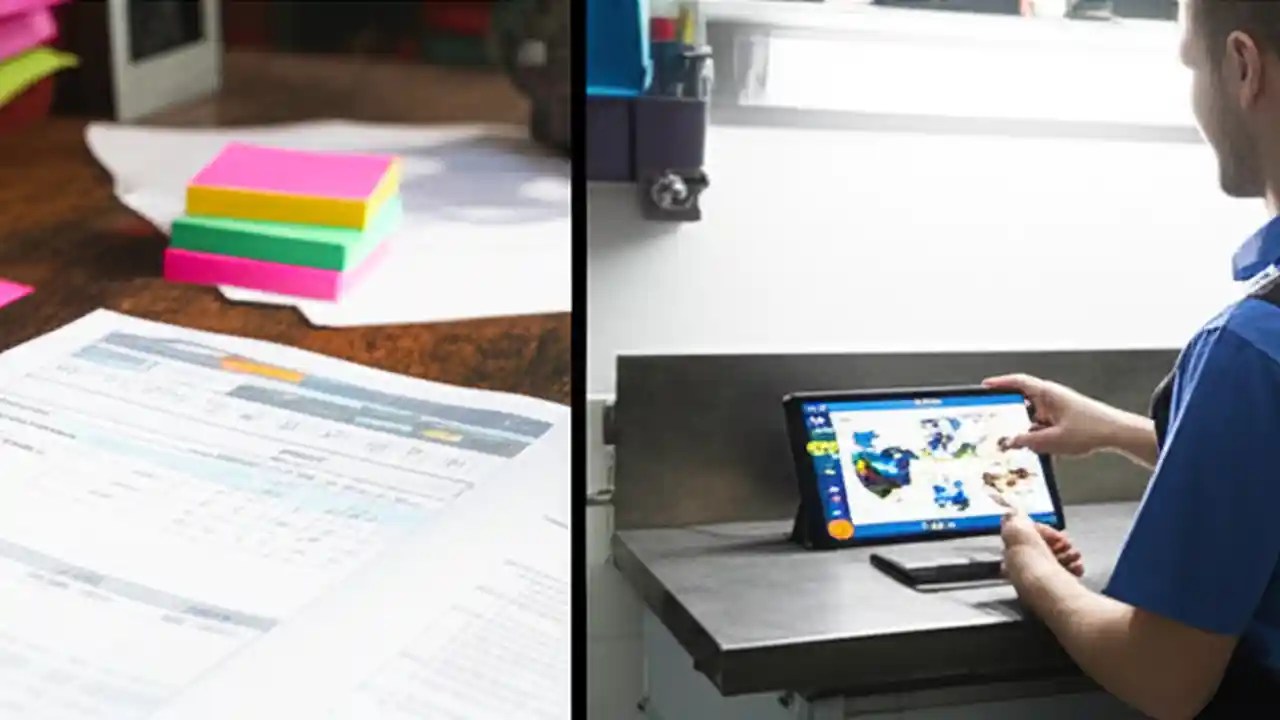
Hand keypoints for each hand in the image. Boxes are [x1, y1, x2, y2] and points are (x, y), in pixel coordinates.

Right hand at [982, 373, 1129, 456]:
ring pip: (1032, 417)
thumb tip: (1009, 442)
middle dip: (1010, 416)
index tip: (985, 387)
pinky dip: (1038, 435)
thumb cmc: (1091, 429)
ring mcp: (1057, 407)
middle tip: (997, 426)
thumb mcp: (1053, 440)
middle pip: (1022, 402)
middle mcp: (1051, 397)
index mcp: (1047, 393)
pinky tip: (1041, 448)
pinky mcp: (1063, 418)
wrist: (1117, 434)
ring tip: (1025, 443)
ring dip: (1027, 430)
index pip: (1017, 382)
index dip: (999, 383)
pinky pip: (1042, 425)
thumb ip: (1027, 441)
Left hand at [1000, 506, 1084, 586]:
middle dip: (1061, 544)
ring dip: (1070, 554)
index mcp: (1013, 553)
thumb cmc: (1029, 557)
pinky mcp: (1055, 590)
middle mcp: (1025, 568)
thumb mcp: (1016, 530)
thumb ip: (1013, 520)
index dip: (1046, 533)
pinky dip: (1075, 568)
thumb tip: (1008, 513)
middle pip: (1046, 549)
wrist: (1045, 585)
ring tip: (1075, 555)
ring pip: (1059, 561)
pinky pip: (1067, 575)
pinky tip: (1078, 567)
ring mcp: (1041, 579)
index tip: (1058, 536)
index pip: (1030, 538)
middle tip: (1068, 544)